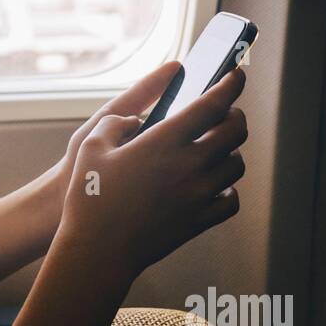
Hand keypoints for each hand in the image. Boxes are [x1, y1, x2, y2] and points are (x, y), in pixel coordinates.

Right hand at [59, 66, 247, 283]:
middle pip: (235, 132)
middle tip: (225, 111)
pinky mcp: (198, 222)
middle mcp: (189, 166)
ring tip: (215, 148)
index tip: (236, 73)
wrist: (97, 252)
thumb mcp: (89, 146)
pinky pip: (230, 200)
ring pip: (236, 165)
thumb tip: (135, 120)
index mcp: (164, 142)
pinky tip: (214, 185)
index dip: (230, 83)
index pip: (213, 104)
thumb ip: (114, 123)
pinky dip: (228, 188)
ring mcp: (198, 196)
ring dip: (230, 151)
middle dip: (235, 115)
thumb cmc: (89, 197)